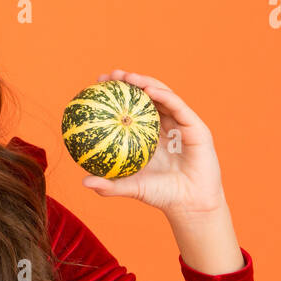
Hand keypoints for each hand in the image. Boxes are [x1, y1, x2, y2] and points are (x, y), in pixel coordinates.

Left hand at [81, 69, 226, 219]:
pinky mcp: (196, 127)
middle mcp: (165, 125)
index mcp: (149, 135)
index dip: (115, 96)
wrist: (191, 205)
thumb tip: (83, 182)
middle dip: (128, 82)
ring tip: (127, 77)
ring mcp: (181, 124)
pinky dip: (163, 95)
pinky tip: (148, 89)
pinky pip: (178, 106)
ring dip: (145, 82)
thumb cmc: (162, 195)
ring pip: (163, 95)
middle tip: (109, 76)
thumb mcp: (132, 187)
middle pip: (146, 96)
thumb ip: (110, 185)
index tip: (96, 87)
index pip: (131, 109)